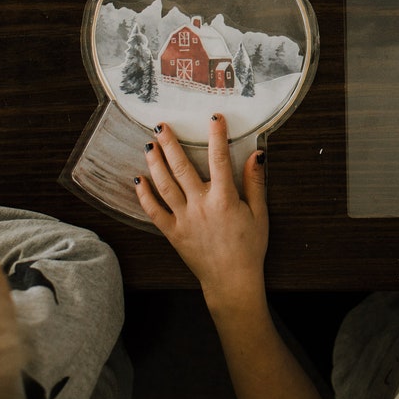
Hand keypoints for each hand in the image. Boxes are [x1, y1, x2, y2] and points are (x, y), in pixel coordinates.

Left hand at [134, 114, 268, 305]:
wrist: (232, 280)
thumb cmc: (249, 248)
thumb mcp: (260, 214)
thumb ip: (255, 183)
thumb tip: (256, 155)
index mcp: (224, 199)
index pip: (219, 159)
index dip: (216, 136)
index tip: (213, 118)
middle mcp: (200, 205)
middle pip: (181, 167)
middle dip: (170, 144)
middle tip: (161, 126)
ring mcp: (184, 219)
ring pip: (164, 185)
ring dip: (154, 163)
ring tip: (149, 145)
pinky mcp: (173, 232)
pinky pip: (154, 211)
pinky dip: (144, 195)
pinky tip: (138, 180)